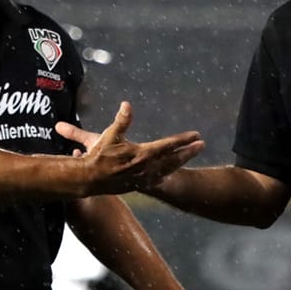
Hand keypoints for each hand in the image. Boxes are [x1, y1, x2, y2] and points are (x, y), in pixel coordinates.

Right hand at [59, 102, 204, 194]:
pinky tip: (169, 173)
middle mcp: (146, 167)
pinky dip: (166, 174)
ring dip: (180, 162)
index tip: (196, 135)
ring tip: (190, 155)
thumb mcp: (109, 135)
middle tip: (202, 145)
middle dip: (188, 151)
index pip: (168, 145)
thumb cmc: (98, 156)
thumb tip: (127, 104)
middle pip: (173, 158)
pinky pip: (157, 180)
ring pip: (167, 170)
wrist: (88, 179)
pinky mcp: (137, 185)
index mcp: (142, 153)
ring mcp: (143, 178)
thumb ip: (122, 120)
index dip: (183, 139)